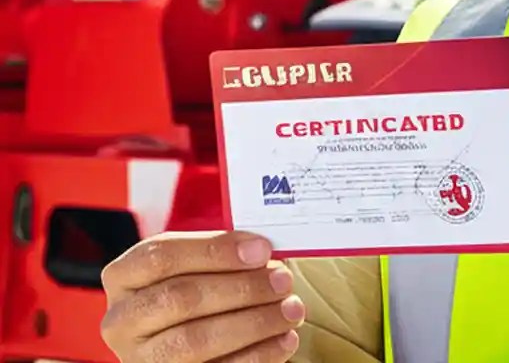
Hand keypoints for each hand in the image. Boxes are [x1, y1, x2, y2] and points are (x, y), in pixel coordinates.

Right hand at [100, 230, 304, 361]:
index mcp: (124, 277)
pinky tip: (284, 339)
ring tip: (291, 310)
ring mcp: (141, 357)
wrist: (183, 340)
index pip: (162, 256)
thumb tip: (262, 251)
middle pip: (180, 298)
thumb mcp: (196, 265)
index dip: (215, 251)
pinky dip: (257, 355)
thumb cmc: (195, 291)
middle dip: (241, 288)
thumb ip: (221, 255)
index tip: (262, 250)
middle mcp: (123, 320)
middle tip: (283, 281)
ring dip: (254, 323)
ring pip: (195, 340)